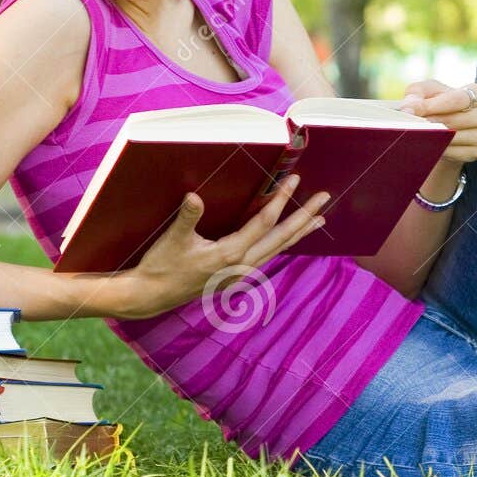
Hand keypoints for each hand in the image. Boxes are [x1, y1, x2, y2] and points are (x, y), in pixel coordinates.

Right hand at [115, 174, 330, 318]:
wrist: (151, 296)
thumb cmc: (161, 266)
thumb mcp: (172, 239)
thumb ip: (187, 217)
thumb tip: (194, 196)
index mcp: (230, 254)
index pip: (264, 222)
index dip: (280, 200)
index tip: (294, 180)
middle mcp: (241, 266)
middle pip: (281, 238)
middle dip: (304, 217)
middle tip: (325, 199)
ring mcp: (240, 274)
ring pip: (278, 249)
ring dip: (299, 233)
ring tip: (319, 219)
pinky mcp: (235, 277)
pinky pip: (267, 256)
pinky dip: (282, 244)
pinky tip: (288, 238)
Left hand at [396, 80, 476, 165]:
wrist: (448, 127)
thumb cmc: (438, 103)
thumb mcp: (428, 92)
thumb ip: (417, 94)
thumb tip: (408, 108)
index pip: (456, 99)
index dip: (431, 105)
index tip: (409, 110)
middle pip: (456, 120)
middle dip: (431, 122)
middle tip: (410, 124)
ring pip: (454, 138)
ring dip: (433, 137)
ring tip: (417, 133)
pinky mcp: (476, 153)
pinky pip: (454, 153)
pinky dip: (439, 149)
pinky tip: (429, 143)